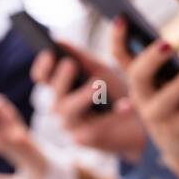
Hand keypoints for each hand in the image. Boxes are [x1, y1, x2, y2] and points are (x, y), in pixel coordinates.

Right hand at [33, 34, 145, 157]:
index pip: (42, 77)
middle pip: (54, 94)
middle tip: (70, 63)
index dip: (43, 66)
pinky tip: (127, 105)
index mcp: (60, 88)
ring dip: (83, 96)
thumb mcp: (101, 71)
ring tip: (98, 85)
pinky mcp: (86, 139)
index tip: (50, 52)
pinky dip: (114, 115)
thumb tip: (58, 40)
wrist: (136, 122)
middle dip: (62, 78)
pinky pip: (96, 126)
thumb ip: (81, 57)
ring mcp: (70, 125)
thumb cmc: (115, 92)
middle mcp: (60, 107)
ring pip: (69, 111)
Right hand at [112, 24, 178, 171]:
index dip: (118, 37)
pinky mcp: (175, 129)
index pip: (120, 55)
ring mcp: (155, 115)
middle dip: (152, 58)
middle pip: (137, 74)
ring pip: (163, 99)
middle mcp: (140, 95)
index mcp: (138, 78)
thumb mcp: (171, 80)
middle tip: (168, 43)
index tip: (122, 18)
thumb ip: (176, 64)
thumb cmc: (177, 101)